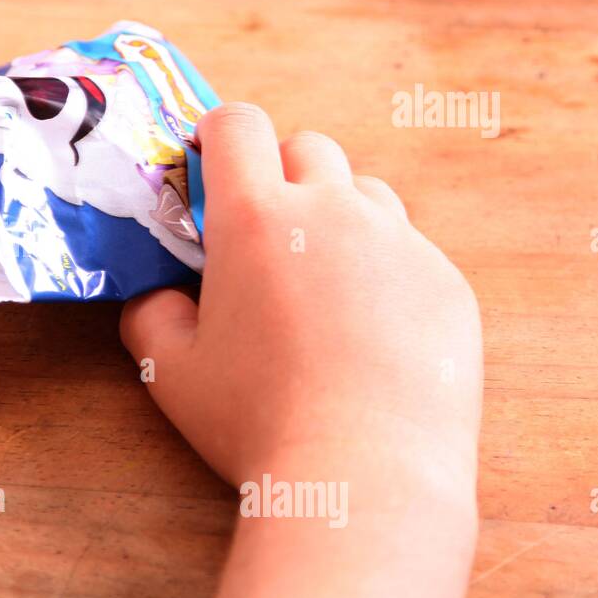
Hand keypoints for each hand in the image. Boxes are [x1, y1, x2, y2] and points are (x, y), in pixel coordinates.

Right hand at [120, 102, 482, 597]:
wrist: (366, 472)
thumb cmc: (255, 421)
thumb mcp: (170, 372)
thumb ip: (151, 315)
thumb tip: (161, 294)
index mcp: (257, 218)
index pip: (240, 125)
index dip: (220, 132)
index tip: (211, 159)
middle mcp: (333, 210)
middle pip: (309, 148)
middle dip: (280, 173)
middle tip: (264, 235)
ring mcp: (400, 243)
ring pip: (365, 195)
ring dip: (337, 215)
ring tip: (321, 283)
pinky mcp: (446, 283)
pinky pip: (410, 252)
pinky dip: (384, 271)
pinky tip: (369, 334)